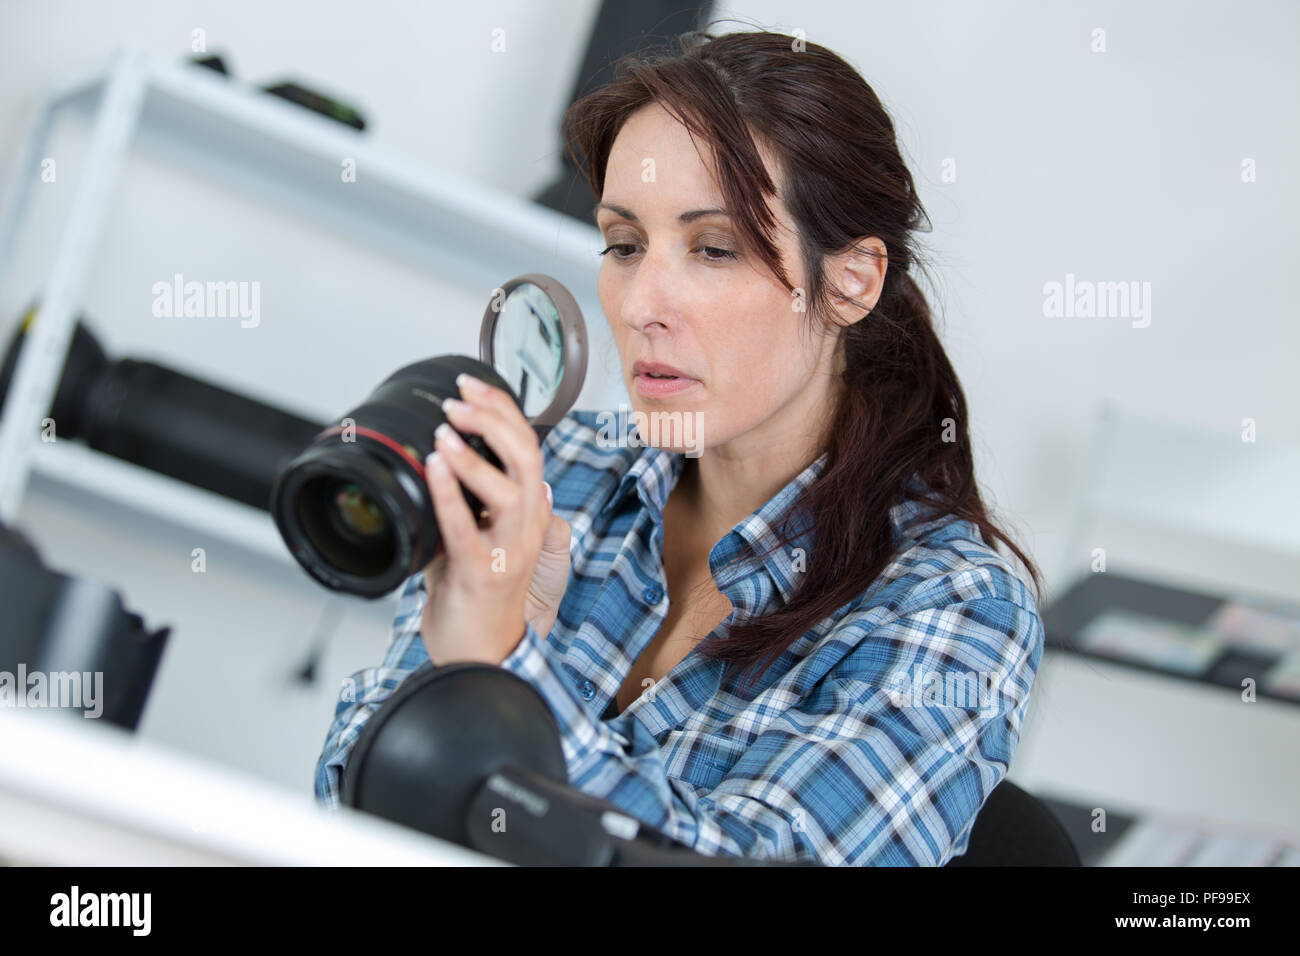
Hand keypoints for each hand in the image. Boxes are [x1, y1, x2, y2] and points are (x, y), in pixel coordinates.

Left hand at [418, 373, 569, 665]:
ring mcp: (509, 551)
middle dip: (495, 419)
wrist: (479, 654)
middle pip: (528, 458)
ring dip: (477, 455)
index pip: (529, 447)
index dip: (504, 410)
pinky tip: (436, 466)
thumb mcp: (477, 532)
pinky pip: (467, 526)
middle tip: (459, 400)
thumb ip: (472, 497)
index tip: (472, 385)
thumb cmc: (474, 595)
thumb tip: (444, 452)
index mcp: (529, 513)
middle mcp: (527, 528)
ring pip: (510, 489)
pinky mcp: (482, 572)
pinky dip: (450, 492)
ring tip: (447, 429)